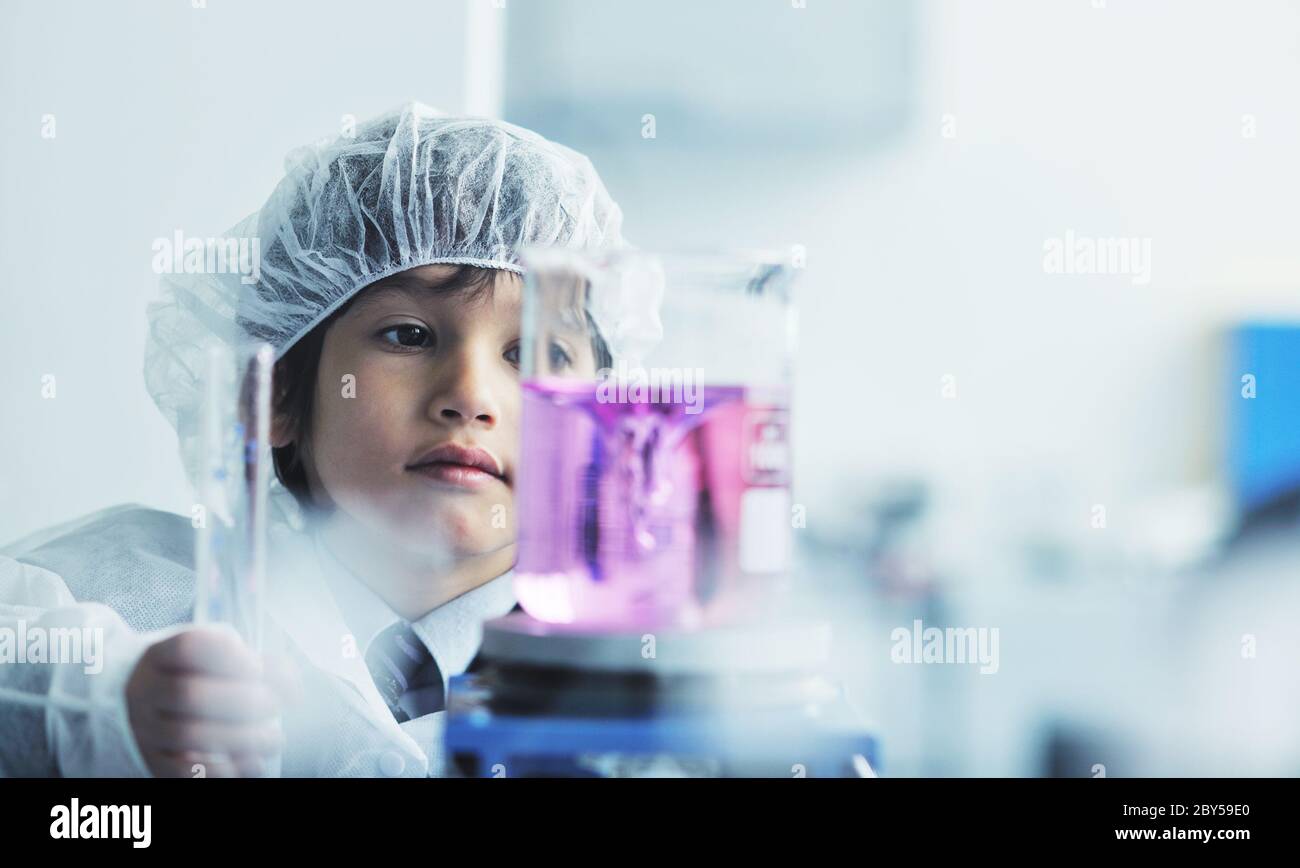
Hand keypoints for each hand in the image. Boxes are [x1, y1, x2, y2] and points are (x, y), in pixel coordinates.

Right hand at [125, 626, 297, 777]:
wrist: (149, 704)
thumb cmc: (200, 674)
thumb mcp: (220, 655)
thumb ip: (256, 662)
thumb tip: (290, 684)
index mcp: (161, 654)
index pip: (187, 647)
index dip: (230, 657)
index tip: (258, 667)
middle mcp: (146, 690)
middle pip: (189, 695)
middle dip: (243, 701)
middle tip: (274, 705)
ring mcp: (145, 728)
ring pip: (188, 736)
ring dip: (242, 739)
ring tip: (274, 738)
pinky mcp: (154, 762)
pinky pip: (184, 772)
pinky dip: (225, 770)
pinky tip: (254, 763)